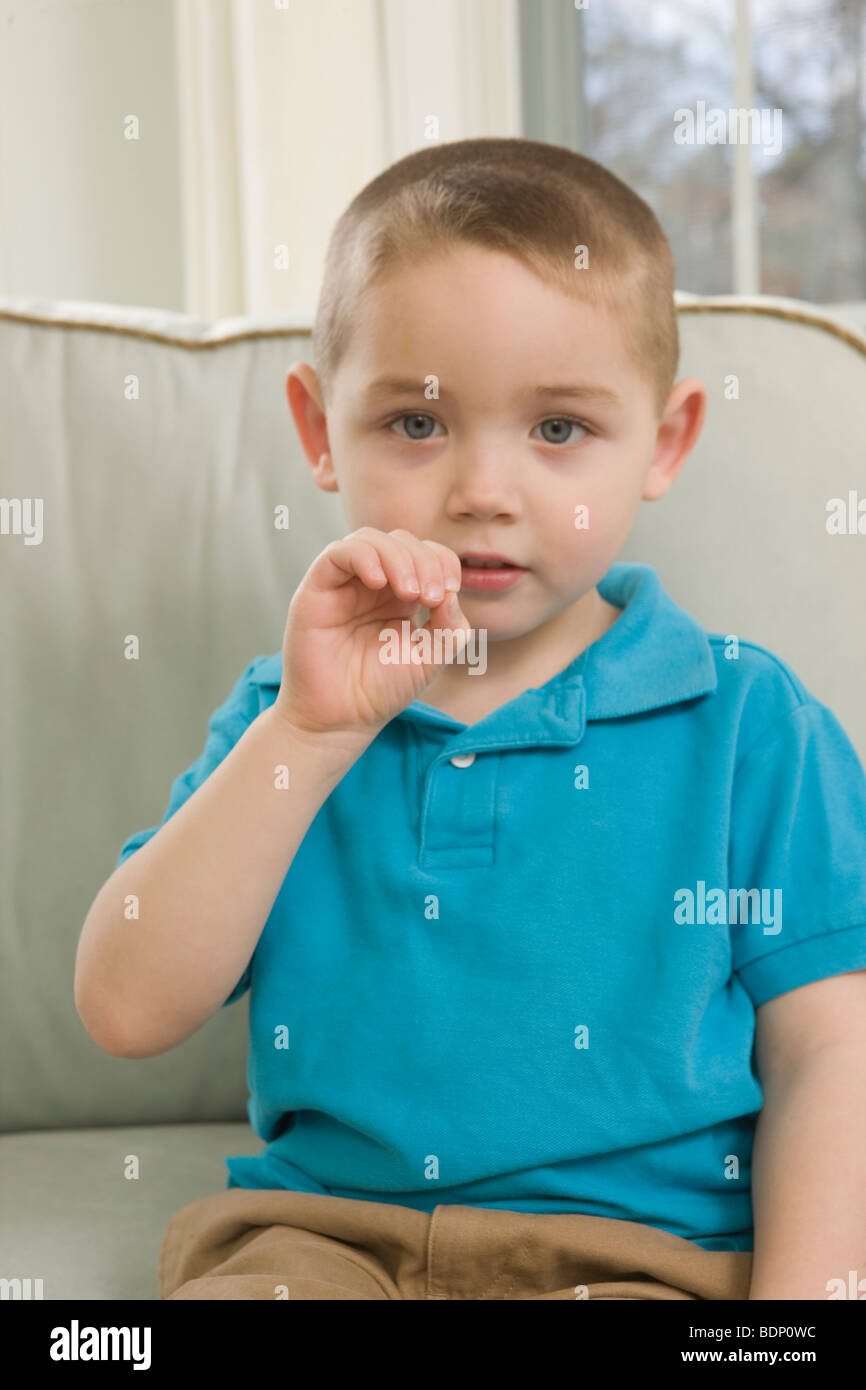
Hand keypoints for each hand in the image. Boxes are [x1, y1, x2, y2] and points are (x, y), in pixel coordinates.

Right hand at [273, 527, 471, 738]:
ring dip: (398, 558)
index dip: (442, 562)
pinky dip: (364, 557)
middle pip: (402, 541)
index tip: (449, 593)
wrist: (342, 719)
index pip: (426, 554)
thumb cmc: (381, 690)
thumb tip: (451, 590)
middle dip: (424, 562)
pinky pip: (338, 553)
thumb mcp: (430, 656)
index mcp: (401, 595)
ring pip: (371, 539)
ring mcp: (345, 584)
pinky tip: (380, 583)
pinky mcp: (318, 588)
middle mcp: (373, 584)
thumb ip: (449, 624)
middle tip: (431, 597)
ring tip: (410, 592)